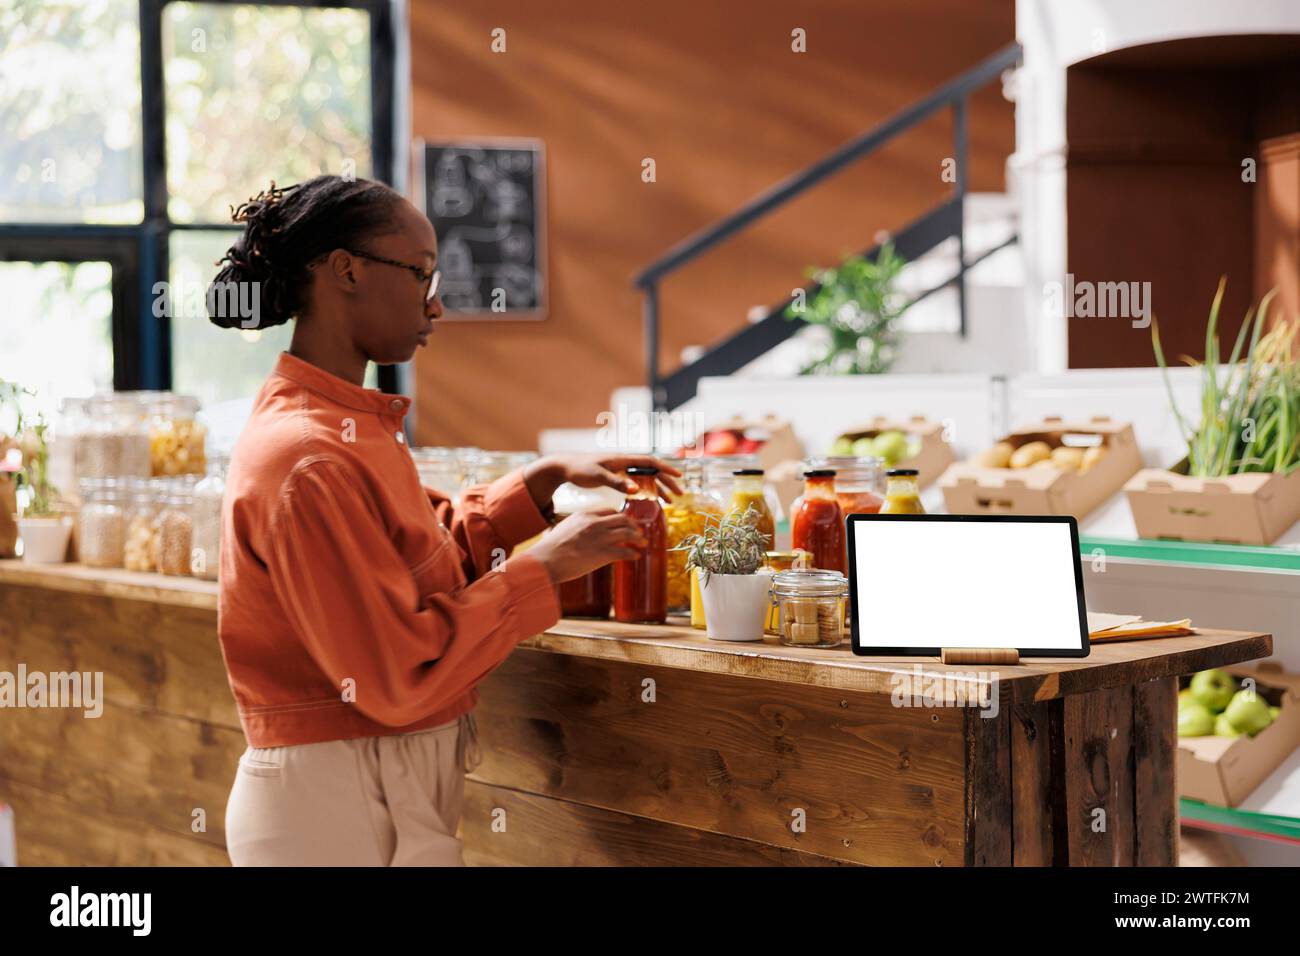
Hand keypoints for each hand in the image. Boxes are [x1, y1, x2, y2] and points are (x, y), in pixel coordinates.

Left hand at [523, 454, 683, 506]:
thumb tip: (637, 489)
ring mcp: (622, 470)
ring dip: (659, 489)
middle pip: (652, 472)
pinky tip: (652, 502)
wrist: (565, 467)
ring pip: (646, 479)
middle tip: (679, 494)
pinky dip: (646, 493)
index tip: (679, 476)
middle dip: (667, 482)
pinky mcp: (617, 477)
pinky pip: (637, 484)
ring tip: (670, 502)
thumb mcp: (598, 476)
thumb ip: (617, 482)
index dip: (665, 468)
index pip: (650, 462)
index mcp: (623, 459)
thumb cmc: (580, 469)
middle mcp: (625, 463)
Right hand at [528, 509, 646, 583]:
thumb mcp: (562, 528)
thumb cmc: (550, 548)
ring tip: (643, 542)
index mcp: (585, 514)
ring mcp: (600, 537)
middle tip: (638, 531)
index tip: (625, 522)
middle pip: (623, 519)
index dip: (620, 516)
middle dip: (633, 525)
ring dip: (638, 538)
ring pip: (628, 533)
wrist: (546, 561)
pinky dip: (633, 553)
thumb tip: (573, 530)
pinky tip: (636, 556)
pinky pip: (625, 551)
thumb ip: (573, 526)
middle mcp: (595, 523)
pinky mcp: (603, 553)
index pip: (610, 510)